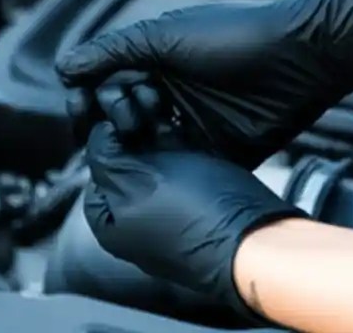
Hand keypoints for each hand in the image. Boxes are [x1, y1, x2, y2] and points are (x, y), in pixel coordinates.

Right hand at [57, 0, 352, 167]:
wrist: (306, 55)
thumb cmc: (239, 35)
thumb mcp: (166, 36)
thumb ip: (114, 52)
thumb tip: (64, 67)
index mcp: (156, 62)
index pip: (105, 88)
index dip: (89, 101)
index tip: (81, 113)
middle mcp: (172, 93)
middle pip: (123, 121)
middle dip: (116, 123)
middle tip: (132, 119)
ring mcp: (196, 123)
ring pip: (151, 147)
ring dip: (141, 148)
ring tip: (150, 136)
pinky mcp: (222, 150)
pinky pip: (185, 166)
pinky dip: (171, 168)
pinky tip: (167, 164)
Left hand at [83, 123, 303, 317]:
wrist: (256, 239)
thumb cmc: (193, 215)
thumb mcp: (133, 179)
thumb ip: (104, 156)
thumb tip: (97, 136)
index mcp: (112, 226)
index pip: (96, 171)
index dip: (107, 141)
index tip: (121, 119)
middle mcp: (140, 224)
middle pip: (130, 165)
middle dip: (139, 136)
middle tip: (150, 113)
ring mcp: (175, 215)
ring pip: (162, 164)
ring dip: (166, 139)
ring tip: (174, 120)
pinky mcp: (206, 206)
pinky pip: (190, 170)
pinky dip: (189, 150)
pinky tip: (197, 135)